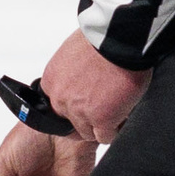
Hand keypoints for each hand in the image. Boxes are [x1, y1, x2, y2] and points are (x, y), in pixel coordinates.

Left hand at [41, 28, 149, 142]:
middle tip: (104, 107)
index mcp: (52, 80)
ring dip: (100, 125)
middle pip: (71, 121)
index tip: (86, 103)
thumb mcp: (72, 52)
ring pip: (87, 132)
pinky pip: (105, 137)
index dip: (73, 106)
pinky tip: (122, 118)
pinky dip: (114, 131)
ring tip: (115, 111)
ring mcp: (80, 111)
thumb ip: (71, 71)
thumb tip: (80, 76)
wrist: (118, 39)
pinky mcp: (101, 119)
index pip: (57, 105)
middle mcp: (61, 98)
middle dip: (86, 117)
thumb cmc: (101, 38)